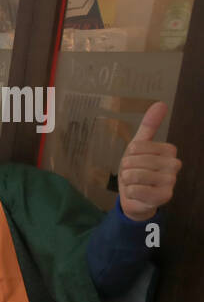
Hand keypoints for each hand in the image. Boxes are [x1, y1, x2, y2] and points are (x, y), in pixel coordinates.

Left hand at [117, 101, 178, 220]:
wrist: (137, 197)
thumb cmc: (138, 170)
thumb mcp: (139, 146)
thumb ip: (149, 126)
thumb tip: (161, 103)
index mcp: (169, 150)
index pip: (136, 147)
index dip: (129, 155)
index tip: (135, 161)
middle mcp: (174, 165)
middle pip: (132, 161)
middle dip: (126, 169)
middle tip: (133, 175)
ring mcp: (171, 182)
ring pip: (133, 176)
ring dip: (127, 181)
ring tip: (135, 184)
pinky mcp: (164, 197)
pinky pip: (135, 190)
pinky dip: (130, 192)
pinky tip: (138, 194)